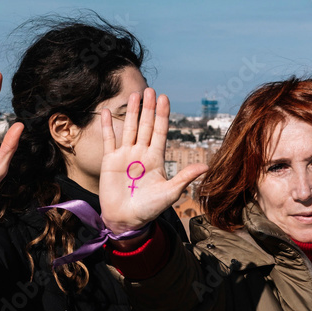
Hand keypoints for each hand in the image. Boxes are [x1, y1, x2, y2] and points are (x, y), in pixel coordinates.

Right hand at [99, 89, 207, 236]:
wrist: (126, 220)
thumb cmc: (149, 209)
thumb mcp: (170, 193)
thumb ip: (184, 177)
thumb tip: (205, 166)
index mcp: (156, 158)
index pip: (161, 131)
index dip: (163, 115)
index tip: (164, 98)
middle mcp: (141, 153)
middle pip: (146, 126)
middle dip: (149, 108)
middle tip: (150, 90)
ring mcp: (125, 155)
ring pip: (129, 128)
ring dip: (132, 112)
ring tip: (134, 94)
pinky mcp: (109, 160)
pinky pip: (108, 139)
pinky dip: (107, 125)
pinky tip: (105, 112)